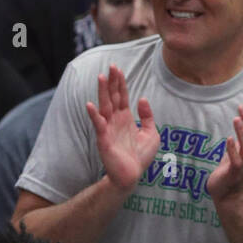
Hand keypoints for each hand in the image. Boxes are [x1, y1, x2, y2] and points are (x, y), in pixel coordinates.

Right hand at [85, 65, 159, 192]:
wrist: (132, 176)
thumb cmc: (140, 157)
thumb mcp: (152, 134)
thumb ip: (148, 116)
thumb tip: (142, 98)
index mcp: (125, 118)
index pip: (122, 96)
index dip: (120, 83)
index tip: (118, 68)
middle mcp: (115, 121)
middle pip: (113, 97)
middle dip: (112, 82)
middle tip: (111, 66)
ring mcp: (108, 129)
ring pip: (105, 107)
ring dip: (102, 92)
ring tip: (101, 78)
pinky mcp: (104, 140)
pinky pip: (98, 125)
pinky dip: (94, 115)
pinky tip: (90, 104)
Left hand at [204, 106, 242, 204]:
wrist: (225, 194)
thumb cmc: (230, 170)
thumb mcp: (238, 151)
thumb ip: (242, 138)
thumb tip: (242, 119)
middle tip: (242, 108)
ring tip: (236, 119)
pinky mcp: (233, 174)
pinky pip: (236, 162)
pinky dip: (233, 150)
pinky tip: (229, 139)